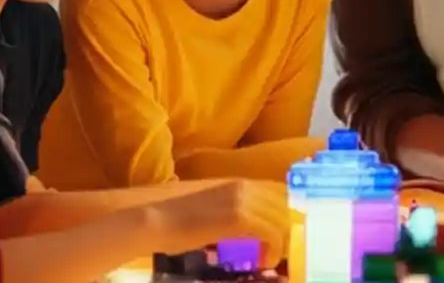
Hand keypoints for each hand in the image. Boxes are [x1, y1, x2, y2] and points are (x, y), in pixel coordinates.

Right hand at [153, 179, 287, 266]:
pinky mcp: (239, 216)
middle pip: (287, 204)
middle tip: (284, 248)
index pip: (281, 191)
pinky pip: (272, 232)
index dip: (290, 211)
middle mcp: (245, 185)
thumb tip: (251, 230)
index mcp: (239, 182)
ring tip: (272, 257)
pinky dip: (273, 248)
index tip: (289, 232)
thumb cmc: (176, 220)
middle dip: (290, 227)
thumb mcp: (212, 210)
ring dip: (282, 241)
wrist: (153, 220)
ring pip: (283, 219)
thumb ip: (234, 213)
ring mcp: (243, 199)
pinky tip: (264, 261)